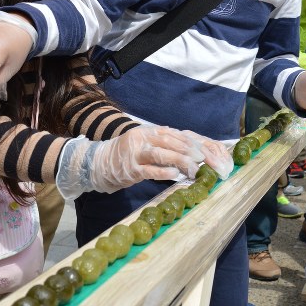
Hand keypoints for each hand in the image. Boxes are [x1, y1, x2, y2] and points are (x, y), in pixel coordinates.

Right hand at [90, 126, 227, 191]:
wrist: (100, 163)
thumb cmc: (128, 154)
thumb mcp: (145, 142)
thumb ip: (164, 142)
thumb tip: (190, 145)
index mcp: (148, 131)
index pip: (174, 134)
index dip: (191, 142)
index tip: (205, 151)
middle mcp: (142, 138)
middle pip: (170, 141)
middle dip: (190, 150)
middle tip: (204, 160)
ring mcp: (135, 153)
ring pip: (161, 154)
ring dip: (180, 161)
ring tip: (194, 168)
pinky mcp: (130, 169)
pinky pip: (149, 170)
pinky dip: (164, 172)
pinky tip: (176, 174)